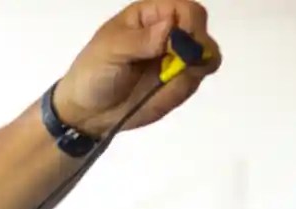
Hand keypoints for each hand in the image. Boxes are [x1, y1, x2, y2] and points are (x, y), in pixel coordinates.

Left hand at [53, 1, 221, 136]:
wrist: (88, 111)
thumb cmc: (93, 73)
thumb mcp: (109, 52)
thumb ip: (139, 40)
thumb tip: (169, 26)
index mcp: (150, 15)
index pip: (185, 8)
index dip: (190, 24)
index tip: (179, 46)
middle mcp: (170, 31)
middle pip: (202, 28)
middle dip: (197, 46)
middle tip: (179, 65)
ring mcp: (178, 57)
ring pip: (207, 53)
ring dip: (197, 65)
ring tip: (170, 78)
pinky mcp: (181, 81)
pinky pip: (199, 75)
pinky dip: (192, 81)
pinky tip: (170, 86)